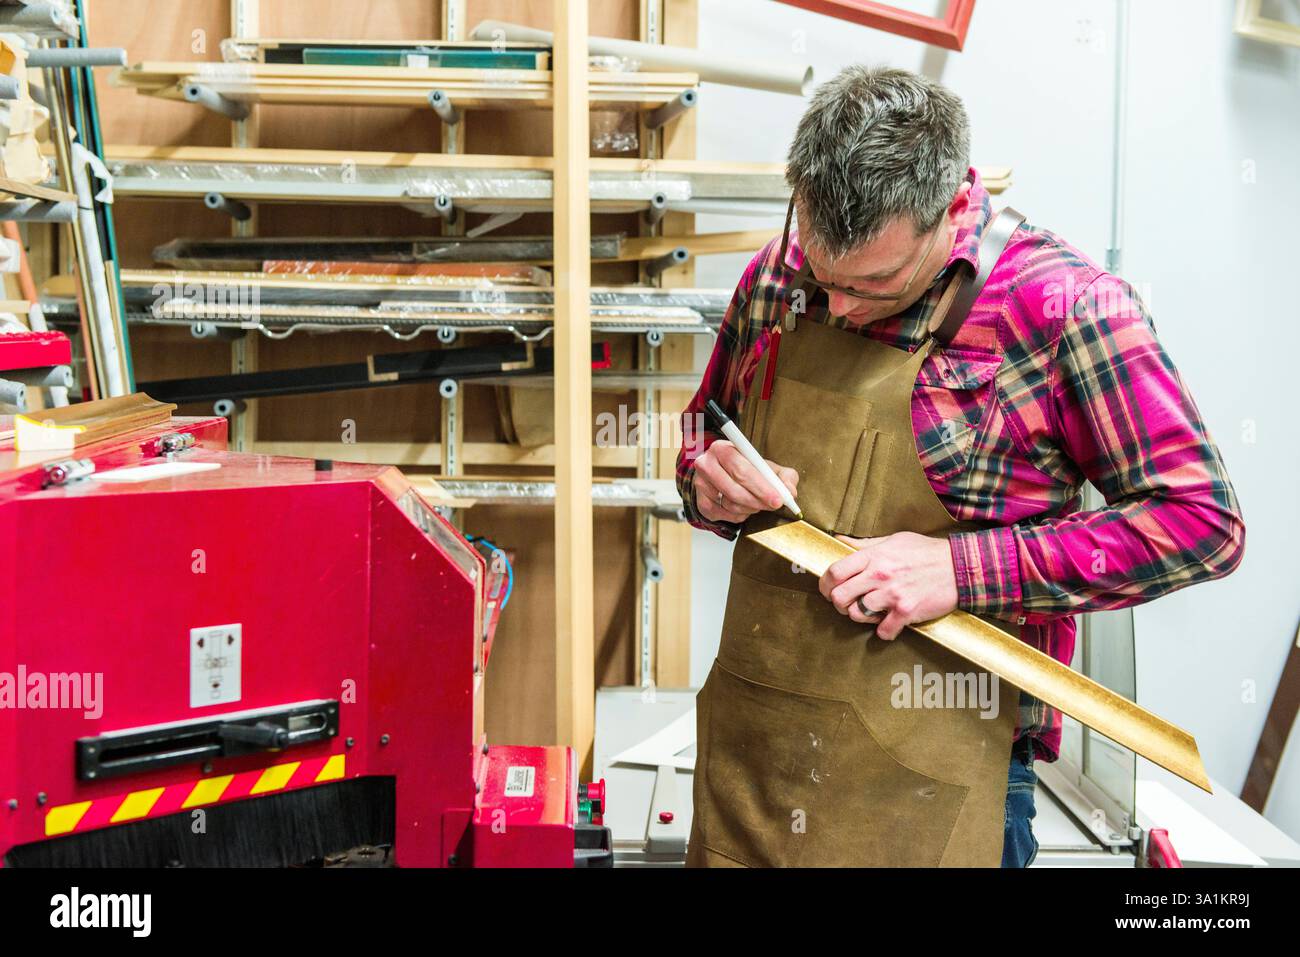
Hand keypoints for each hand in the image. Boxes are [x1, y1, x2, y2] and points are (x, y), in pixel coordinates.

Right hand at [693, 440, 798, 523]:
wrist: (724, 474)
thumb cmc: (746, 468)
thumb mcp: (768, 467)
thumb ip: (784, 476)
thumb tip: (790, 492)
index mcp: (723, 449)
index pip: (742, 469)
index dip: (761, 486)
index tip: (778, 499)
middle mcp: (706, 464)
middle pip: (734, 489)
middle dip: (758, 500)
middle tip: (774, 505)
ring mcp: (701, 485)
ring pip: (731, 504)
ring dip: (751, 508)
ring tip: (759, 503)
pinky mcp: (700, 502)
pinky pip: (725, 515)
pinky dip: (740, 515)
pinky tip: (745, 507)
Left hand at [818, 531, 958, 639]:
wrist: (960, 566)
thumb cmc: (926, 552)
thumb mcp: (894, 540)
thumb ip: (865, 544)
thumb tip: (840, 540)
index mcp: (874, 556)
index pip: (835, 572)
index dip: (824, 584)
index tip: (827, 589)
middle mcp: (880, 575)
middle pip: (839, 596)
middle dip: (838, 603)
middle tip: (846, 603)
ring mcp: (893, 594)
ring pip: (856, 614)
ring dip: (859, 616)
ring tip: (869, 611)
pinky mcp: (907, 611)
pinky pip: (883, 630)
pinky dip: (883, 631)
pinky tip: (889, 623)